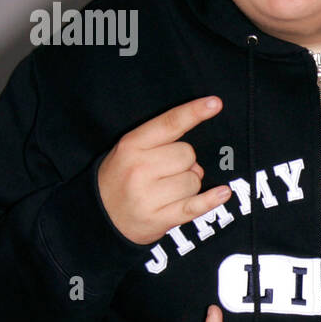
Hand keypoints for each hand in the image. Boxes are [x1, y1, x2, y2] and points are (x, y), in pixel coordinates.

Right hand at [97, 96, 229, 244]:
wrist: (97, 218)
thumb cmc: (119, 179)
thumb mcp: (127, 151)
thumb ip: (158, 143)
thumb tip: (194, 158)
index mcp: (131, 146)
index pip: (169, 124)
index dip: (194, 112)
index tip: (215, 103)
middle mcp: (139, 169)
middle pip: (188, 154)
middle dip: (185, 163)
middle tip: (166, 174)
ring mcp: (148, 196)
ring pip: (194, 180)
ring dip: (188, 186)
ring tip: (166, 193)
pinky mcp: (159, 218)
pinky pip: (194, 206)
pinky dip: (211, 200)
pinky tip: (223, 193)